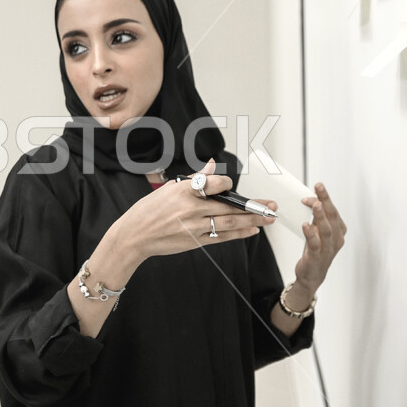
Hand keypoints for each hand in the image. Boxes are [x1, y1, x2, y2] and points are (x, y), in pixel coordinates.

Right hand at [112, 159, 277, 263]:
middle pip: (229, 206)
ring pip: (230, 223)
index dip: (226, 184)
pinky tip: (251, 230)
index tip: (232, 186)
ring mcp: (194, 227)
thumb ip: (195, 179)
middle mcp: (191, 209)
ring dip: (252, 221)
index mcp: (184, 191)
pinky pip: (222, 237)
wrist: (134, 235)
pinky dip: (238, 233)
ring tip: (268, 219)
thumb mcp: (169, 189)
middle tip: (272, 206)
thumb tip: (211, 165)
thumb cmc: (149, 210)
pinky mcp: (195, 241)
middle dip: (253, 206)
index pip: (215, 184)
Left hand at [294, 182, 347, 290]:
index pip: (333, 211)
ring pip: (326, 230)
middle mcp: (336, 239)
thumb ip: (317, 218)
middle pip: (332, 217)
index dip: (325, 198)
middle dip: (326, 200)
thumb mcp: (318, 231)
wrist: (312, 275)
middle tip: (319, 187)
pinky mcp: (317, 257)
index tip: (316, 188)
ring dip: (320, 216)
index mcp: (339, 231)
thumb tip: (311, 200)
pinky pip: (315, 245)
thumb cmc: (315, 250)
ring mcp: (328, 249)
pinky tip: (305, 225)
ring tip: (315, 204)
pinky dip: (310, 234)